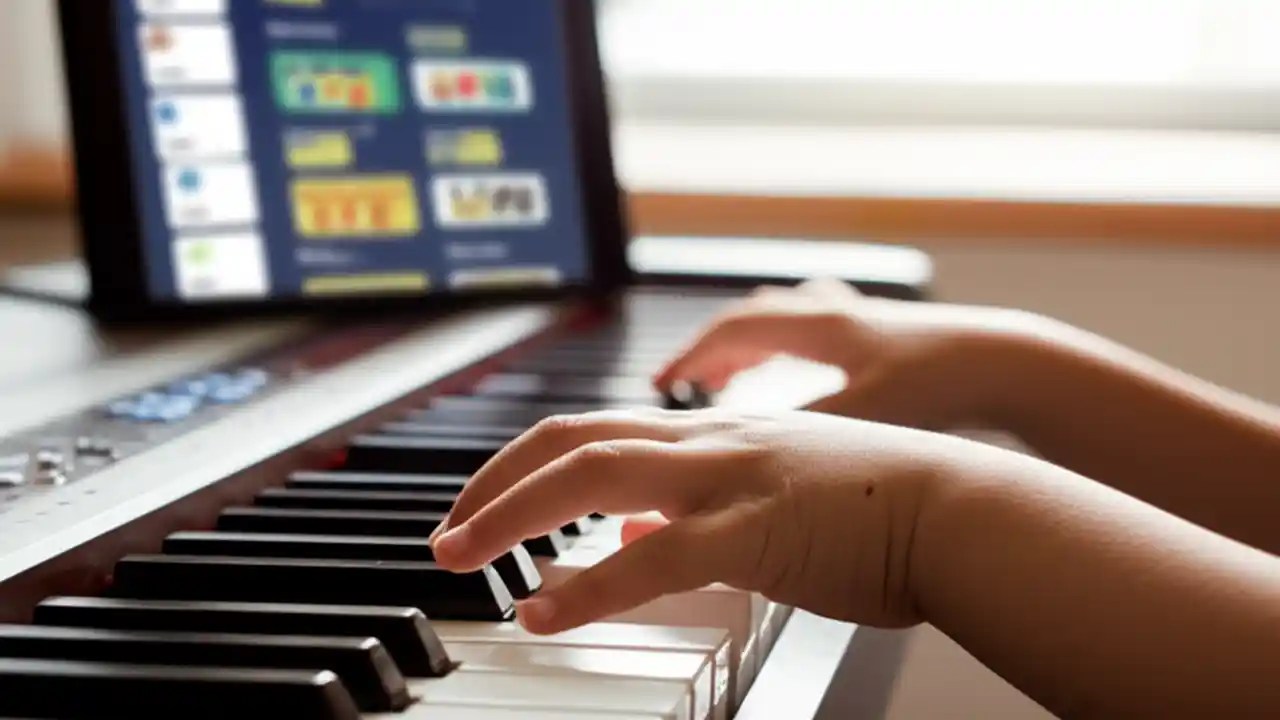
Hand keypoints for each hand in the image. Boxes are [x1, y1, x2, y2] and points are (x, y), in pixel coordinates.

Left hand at [429, 407, 968, 634]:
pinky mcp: (754, 532)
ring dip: (510, 516)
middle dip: (494, 482)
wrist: (962, 508)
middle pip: (571, 440)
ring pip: (591, 477)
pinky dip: (585, 585)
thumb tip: (631, 537)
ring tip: (460, 555)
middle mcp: (708, 444)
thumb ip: (697, 507)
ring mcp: (729, 481)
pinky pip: (649, 558)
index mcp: (713, 435)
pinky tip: (542, 609)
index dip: (526, 461)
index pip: (593, 428)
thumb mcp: (773, 492)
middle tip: (448, 529)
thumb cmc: (880, 507)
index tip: (487, 500)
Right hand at [653, 278, 1044, 430]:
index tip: (663, 383)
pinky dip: (803, 353)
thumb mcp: (862, 416)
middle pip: (758, 317)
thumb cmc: (946, 385)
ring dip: (759, 345)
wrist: (1015, 366)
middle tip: (690, 379)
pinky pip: (827, 335)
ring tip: (739, 378)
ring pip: (793, 320)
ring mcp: (866, 324)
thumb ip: (799, 436)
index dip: (691, 356)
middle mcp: (838, 317)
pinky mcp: (894, 343)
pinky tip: (812, 384)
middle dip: (717, 349)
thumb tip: (744, 458)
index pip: (734, 329)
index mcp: (821, 328)